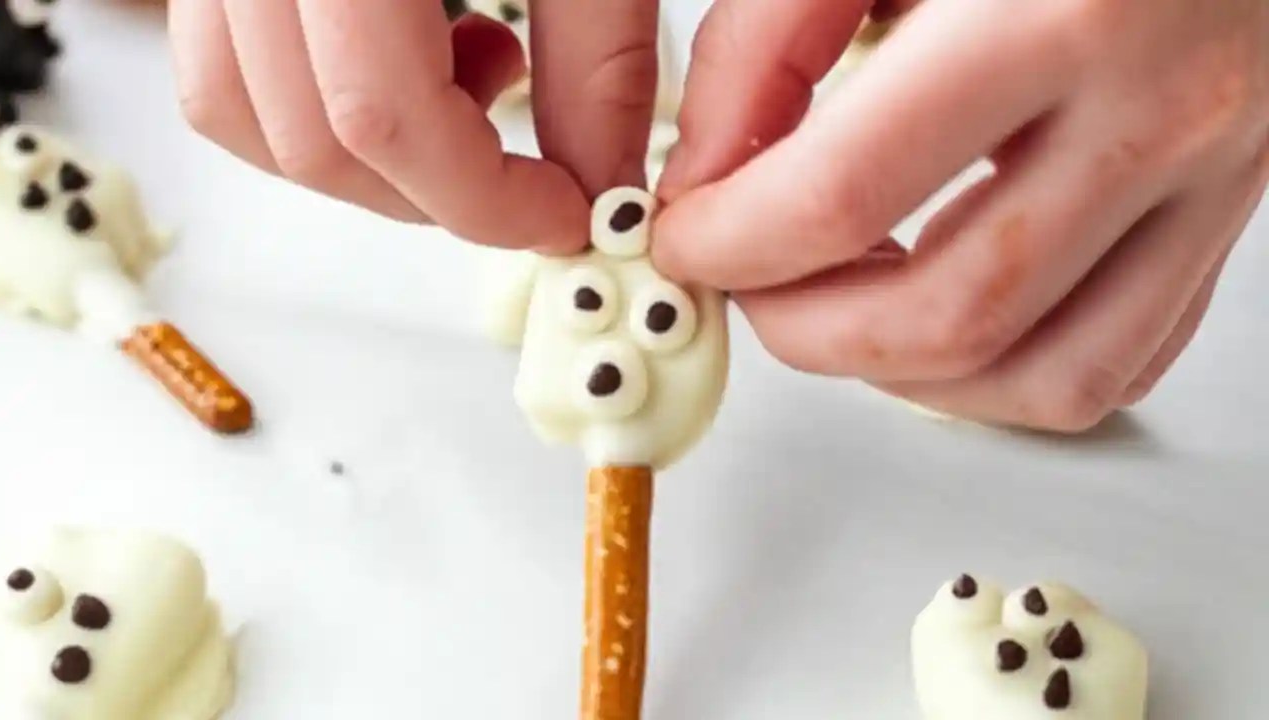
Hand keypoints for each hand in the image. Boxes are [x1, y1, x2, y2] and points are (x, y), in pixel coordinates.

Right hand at [169, 0, 662, 251]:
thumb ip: (599, 60)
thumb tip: (600, 186)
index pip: (382, 117)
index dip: (486, 197)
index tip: (567, 216)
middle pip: (309, 135)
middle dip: (436, 192)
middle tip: (528, 179)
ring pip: (243, 110)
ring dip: (369, 150)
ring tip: (473, 79)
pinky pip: (224, 62)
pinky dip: (313, 98)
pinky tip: (417, 42)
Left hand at [654, 0, 1268, 430]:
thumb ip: (771, 36)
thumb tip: (708, 175)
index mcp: (1057, 11)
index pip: (845, 194)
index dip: (731, 243)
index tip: (688, 239)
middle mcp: (1156, 113)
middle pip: (943, 317)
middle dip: (803, 331)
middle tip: (751, 285)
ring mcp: (1210, 182)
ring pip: (1038, 377)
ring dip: (904, 374)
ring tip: (841, 304)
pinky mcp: (1227, 221)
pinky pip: (1116, 365)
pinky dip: (1007, 377)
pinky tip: (947, 316)